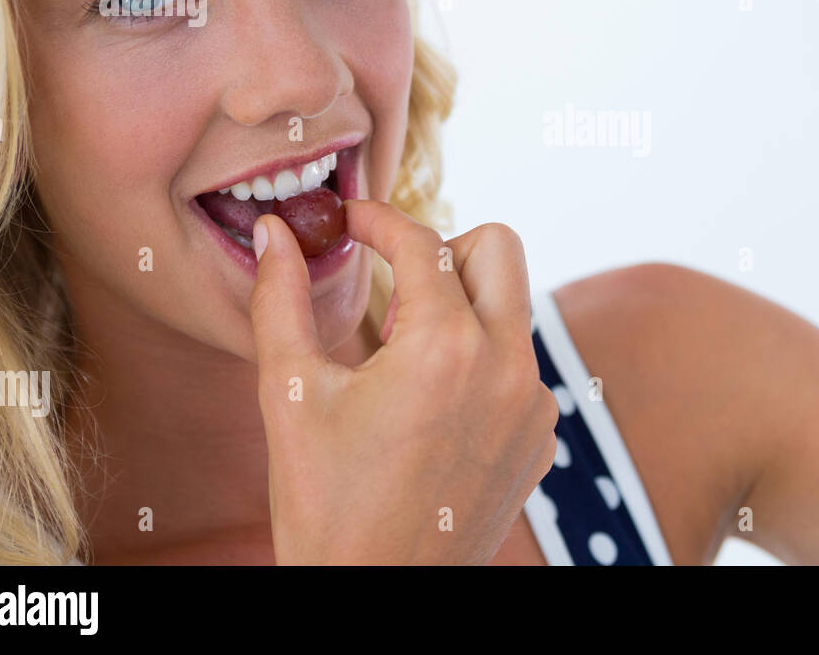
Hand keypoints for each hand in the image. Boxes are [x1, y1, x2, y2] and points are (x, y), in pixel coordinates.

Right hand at [247, 200, 557, 563]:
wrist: (376, 599)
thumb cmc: (326, 506)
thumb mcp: (292, 396)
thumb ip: (281, 300)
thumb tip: (278, 233)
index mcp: (445, 348)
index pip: (422, 242)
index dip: (377, 219)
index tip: (348, 221)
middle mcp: (507, 367)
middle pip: (498, 248)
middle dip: (445, 248)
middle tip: (394, 285)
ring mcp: (533, 405)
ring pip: (511, 308)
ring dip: (463, 308)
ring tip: (403, 359)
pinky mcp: (540, 437)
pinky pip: (519, 365)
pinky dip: (481, 361)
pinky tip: (432, 407)